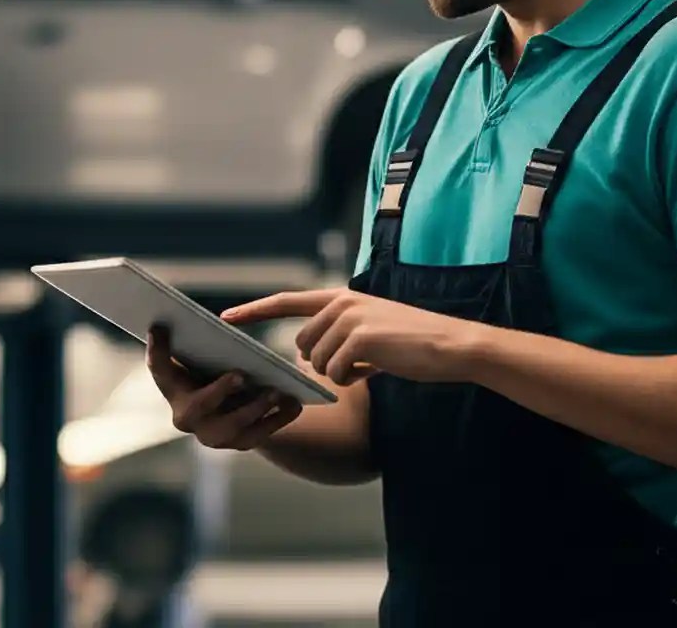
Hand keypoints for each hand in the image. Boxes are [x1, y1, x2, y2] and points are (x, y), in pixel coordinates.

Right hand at [146, 326, 302, 450]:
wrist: (233, 407)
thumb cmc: (210, 370)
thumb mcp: (198, 355)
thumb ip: (187, 341)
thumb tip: (166, 321)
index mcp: (173, 387)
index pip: (158, 367)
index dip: (157, 349)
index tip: (160, 326)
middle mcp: (186, 416)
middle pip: (198, 407)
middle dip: (219, 392)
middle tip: (240, 376)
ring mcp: (212, 434)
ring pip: (232, 426)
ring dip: (255, 408)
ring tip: (276, 392)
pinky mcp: (240, 443)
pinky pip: (260, 434)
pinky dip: (279, 418)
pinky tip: (294, 403)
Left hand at [221, 288, 481, 384]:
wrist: (450, 345)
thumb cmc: (412, 344)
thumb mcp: (370, 332)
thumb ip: (338, 338)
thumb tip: (311, 362)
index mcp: (340, 297)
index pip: (286, 301)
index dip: (254, 310)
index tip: (225, 317)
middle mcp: (340, 302)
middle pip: (303, 343)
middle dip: (322, 361)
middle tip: (358, 363)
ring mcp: (349, 318)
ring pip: (318, 361)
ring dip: (340, 372)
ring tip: (372, 363)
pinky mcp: (360, 338)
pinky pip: (336, 372)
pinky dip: (353, 379)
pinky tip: (376, 369)